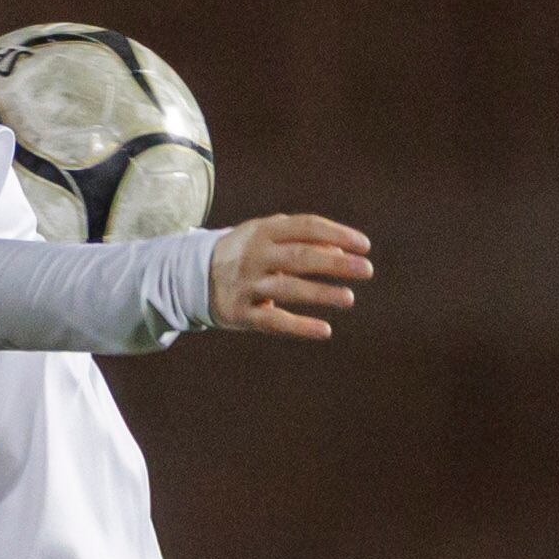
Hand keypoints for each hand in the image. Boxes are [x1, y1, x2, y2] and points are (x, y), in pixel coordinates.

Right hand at [209, 215, 372, 339]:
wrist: (192, 276)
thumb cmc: (247, 253)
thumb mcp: (267, 237)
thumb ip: (304, 240)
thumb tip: (344, 255)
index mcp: (263, 231)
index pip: (306, 227)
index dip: (338, 235)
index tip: (364, 246)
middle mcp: (254, 256)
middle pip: (300, 257)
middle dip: (336, 264)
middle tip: (367, 270)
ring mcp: (246, 285)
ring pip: (288, 288)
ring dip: (321, 293)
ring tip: (349, 298)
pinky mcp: (240, 313)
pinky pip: (273, 320)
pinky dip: (300, 326)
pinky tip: (325, 330)